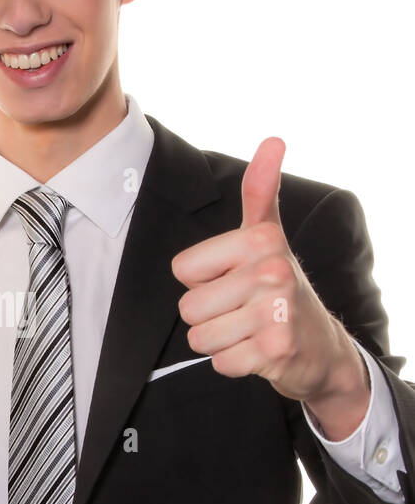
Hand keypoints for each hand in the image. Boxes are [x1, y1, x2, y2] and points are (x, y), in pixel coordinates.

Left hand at [170, 139, 366, 417]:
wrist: (320, 344)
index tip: (233, 278)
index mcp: (260, 239)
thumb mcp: (269, 235)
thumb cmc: (281, 287)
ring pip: (200, 338)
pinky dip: (234, 362)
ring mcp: (276, 312)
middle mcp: (272, 270)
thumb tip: (273, 141)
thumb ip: (260, 190)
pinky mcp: (276, 351)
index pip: (182, 270)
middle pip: (188, 308)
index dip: (202, 280)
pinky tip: (258, 350)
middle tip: (242, 309)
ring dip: (220, 340)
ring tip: (249, 329)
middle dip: (209, 316)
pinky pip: (220, 362)